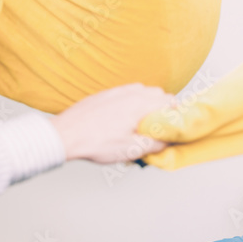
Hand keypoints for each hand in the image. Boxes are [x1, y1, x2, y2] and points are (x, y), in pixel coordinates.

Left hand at [52, 83, 172, 163]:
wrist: (66, 135)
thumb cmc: (96, 142)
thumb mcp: (131, 149)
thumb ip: (156, 144)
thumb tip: (169, 141)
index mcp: (140, 104)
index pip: (170, 101)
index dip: (176, 115)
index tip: (174, 127)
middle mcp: (130, 93)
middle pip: (158, 94)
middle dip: (163, 108)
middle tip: (159, 127)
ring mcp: (116, 91)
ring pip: (142, 92)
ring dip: (147, 104)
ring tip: (142, 123)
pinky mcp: (104, 95)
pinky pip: (126, 94)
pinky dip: (132, 103)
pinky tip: (125, 119)